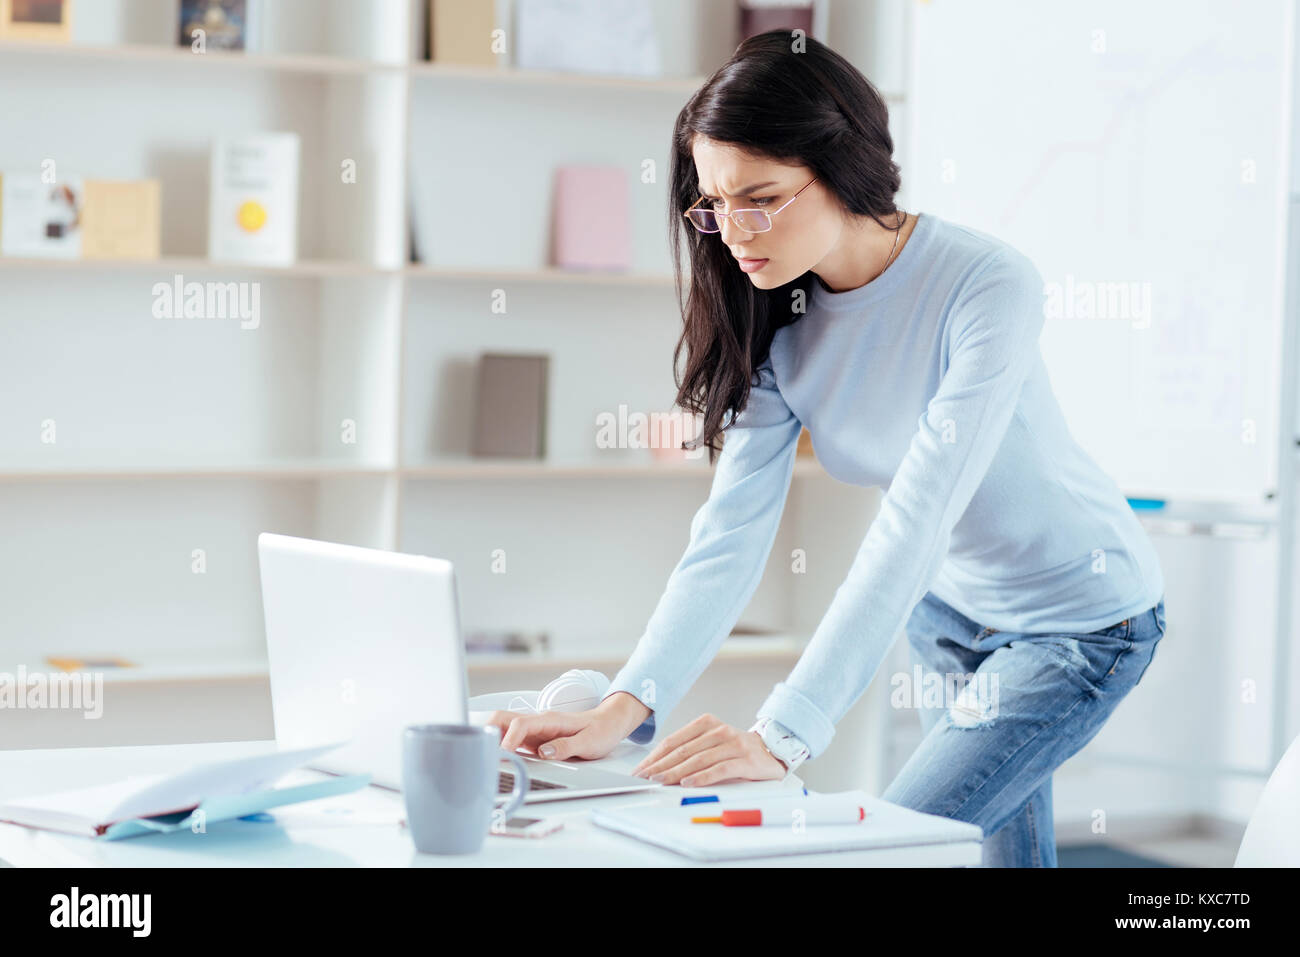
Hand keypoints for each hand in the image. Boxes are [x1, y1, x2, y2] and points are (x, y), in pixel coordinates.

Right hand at [485, 698, 640, 761]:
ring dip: (491, 741)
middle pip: (502, 719)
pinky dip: (500, 749)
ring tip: (486, 761)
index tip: (501, 757)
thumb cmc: (600, 730)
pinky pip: (511, 740)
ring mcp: (533, 731)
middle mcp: (537, 723)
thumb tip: (544, 752)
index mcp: (549, 720)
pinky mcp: (533, 740)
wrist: (609, 723)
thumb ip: (566, 747)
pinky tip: (498, 762)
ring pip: (503, 729)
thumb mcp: (589, 742)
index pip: (519, 724)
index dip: (507, 740)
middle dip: (487, 733)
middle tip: (482, 755)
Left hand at [630, 713, 786, 786]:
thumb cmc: (735, 749)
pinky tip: (688, 783)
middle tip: (645, 777)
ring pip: (698, 759)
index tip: (641, 769)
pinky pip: (719, 769)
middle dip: (661, 765)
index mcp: (707, 723)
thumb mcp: (711, 742)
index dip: (655, 756)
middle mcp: (719, 730)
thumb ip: (690, 750)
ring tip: (661, 781)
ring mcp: (733, 744)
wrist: (771, 751)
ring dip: (676, 772)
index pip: (674, 740)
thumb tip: (660, 767)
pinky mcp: (745, 760)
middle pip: (683, 750)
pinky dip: (701, 777)